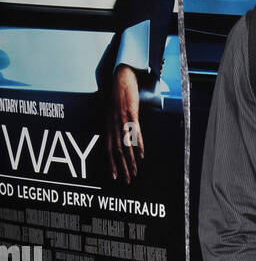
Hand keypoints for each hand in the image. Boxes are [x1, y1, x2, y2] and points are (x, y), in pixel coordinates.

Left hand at [107, 64, 143, 183]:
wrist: (121, 78)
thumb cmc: (118, 95)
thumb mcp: (113, 112)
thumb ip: (115, 125)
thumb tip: (118, 137)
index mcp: (108, 126)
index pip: (109, 150)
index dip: (112, 164)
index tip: (115, 177)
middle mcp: (113, 125)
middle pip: (117, 152)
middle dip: (122, 168)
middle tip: (127, 181)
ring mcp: (122, 120)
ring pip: (125, 145)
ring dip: (130, 161)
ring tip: (134, 173)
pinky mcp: (131, 114)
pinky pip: (135, 133)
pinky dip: (138, 146)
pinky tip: (141, 156)